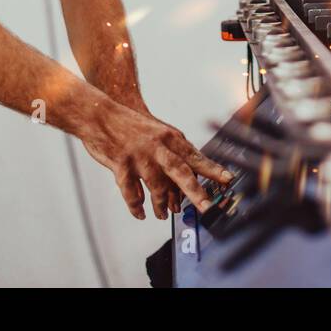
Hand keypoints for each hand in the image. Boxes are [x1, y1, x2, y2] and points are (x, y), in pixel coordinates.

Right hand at [80, 104, 230, 220]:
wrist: (101, 115)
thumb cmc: (133, 126)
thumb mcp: (159, 133)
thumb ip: (174, 153)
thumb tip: (189, 176)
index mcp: (170, 138)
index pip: (196, 156)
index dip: (212, 169)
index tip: (228, 179)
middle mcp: (158, 147)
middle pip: (180, 172)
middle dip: (195, 192)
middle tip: (207, 207)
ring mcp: (139, 157)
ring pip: (156, 187)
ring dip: (162, 205)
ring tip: (164, 215)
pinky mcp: (121, 165)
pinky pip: (131, 192)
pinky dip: (137, 206)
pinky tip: (141, 213)